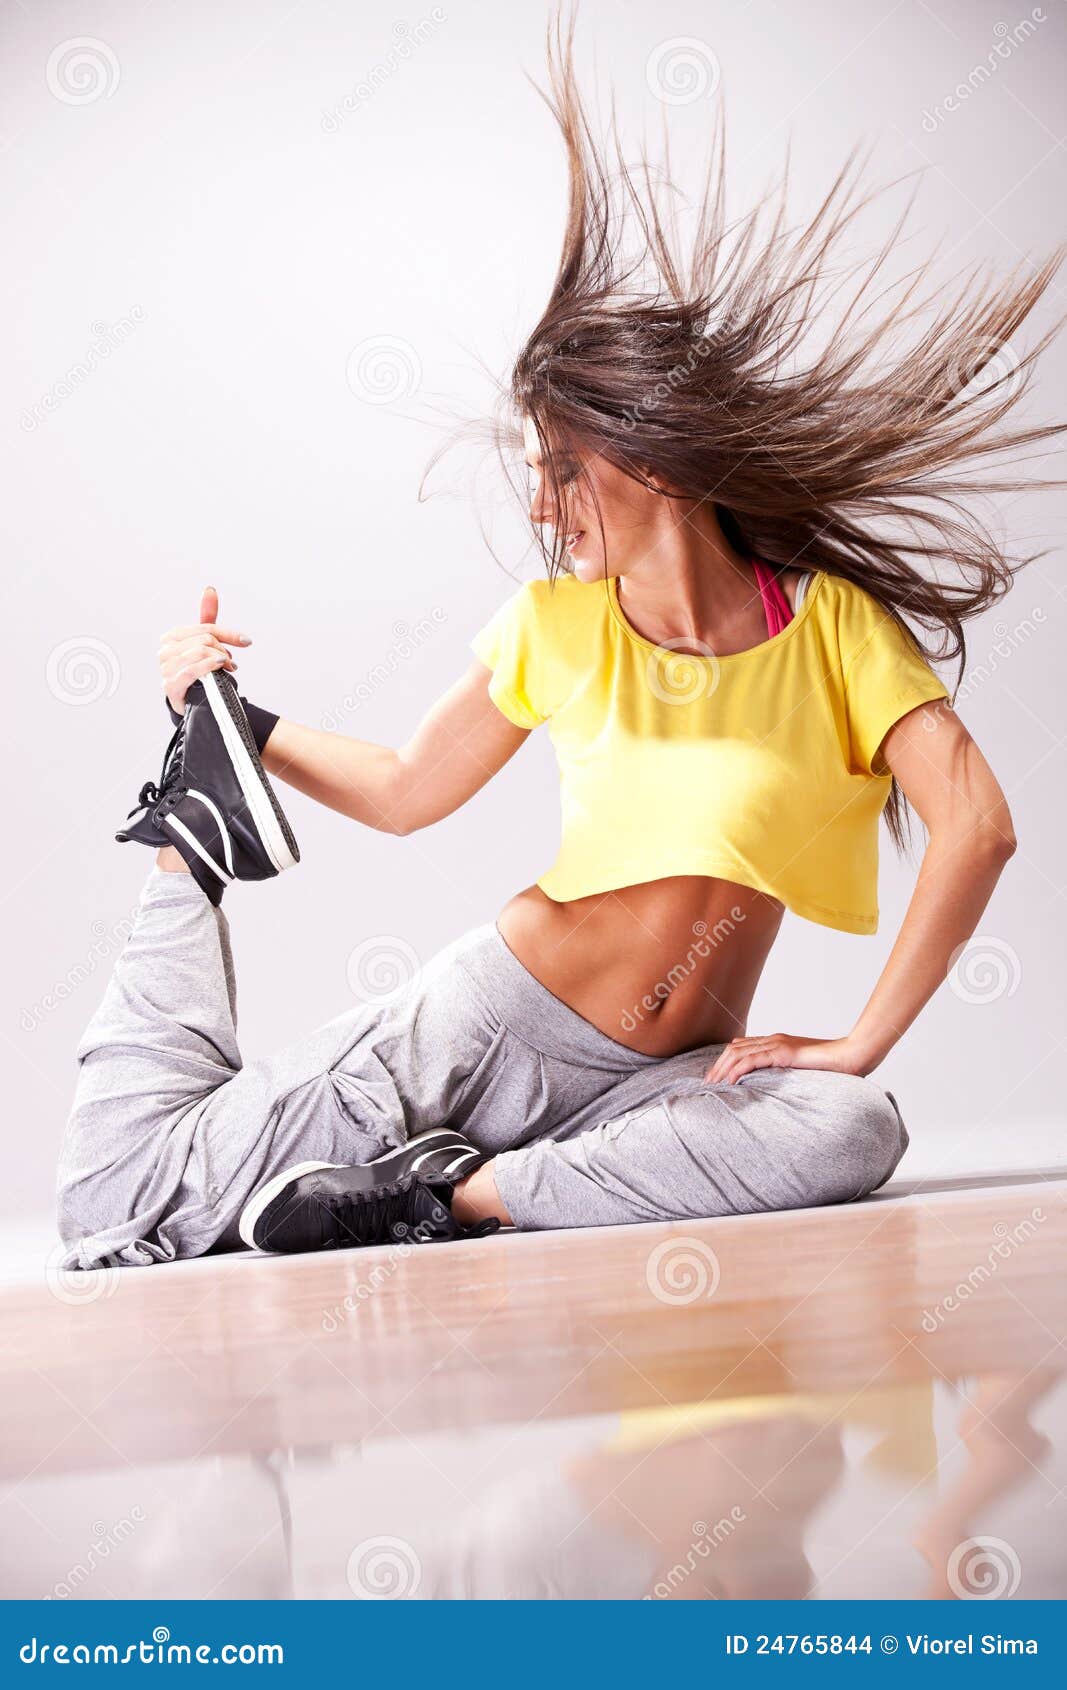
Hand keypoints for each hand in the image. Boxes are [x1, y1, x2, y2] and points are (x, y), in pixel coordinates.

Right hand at [159, 586, 251, 713]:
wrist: (188, 701)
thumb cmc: (195, 669)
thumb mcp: (202, 644)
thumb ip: (207, 619)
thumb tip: (210, 589)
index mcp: (172, 637)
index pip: (205, 629)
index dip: (228, 633)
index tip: (246, 641)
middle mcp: (165, 650)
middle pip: (204, 640)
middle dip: (223, 650)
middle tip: (232, 662)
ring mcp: (166, 668)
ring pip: (200, 652)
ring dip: (220, 660)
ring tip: (228, 668)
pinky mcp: (170, 685)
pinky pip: (193, 670)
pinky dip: (210, 666)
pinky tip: (221, 668)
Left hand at [704, 1032, 877, 1084]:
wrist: (852, 1055)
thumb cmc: (834, 1065)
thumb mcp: (805, 1069)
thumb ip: (789, 1072)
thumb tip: (777, 1085)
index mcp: (778, 1041)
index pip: (742, 1046)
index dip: (726, 1060)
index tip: (716, 1076)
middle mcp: (774, 1039)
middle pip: (735, 1048)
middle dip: (718, 1065)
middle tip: (708, 1083)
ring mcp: (778, 1044)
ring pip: (738, 1053)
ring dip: (722, 1068)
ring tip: (713, 1084)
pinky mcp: (784, 1053)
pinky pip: (752, 1060)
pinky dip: (737, 1070)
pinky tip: (729, 1081)